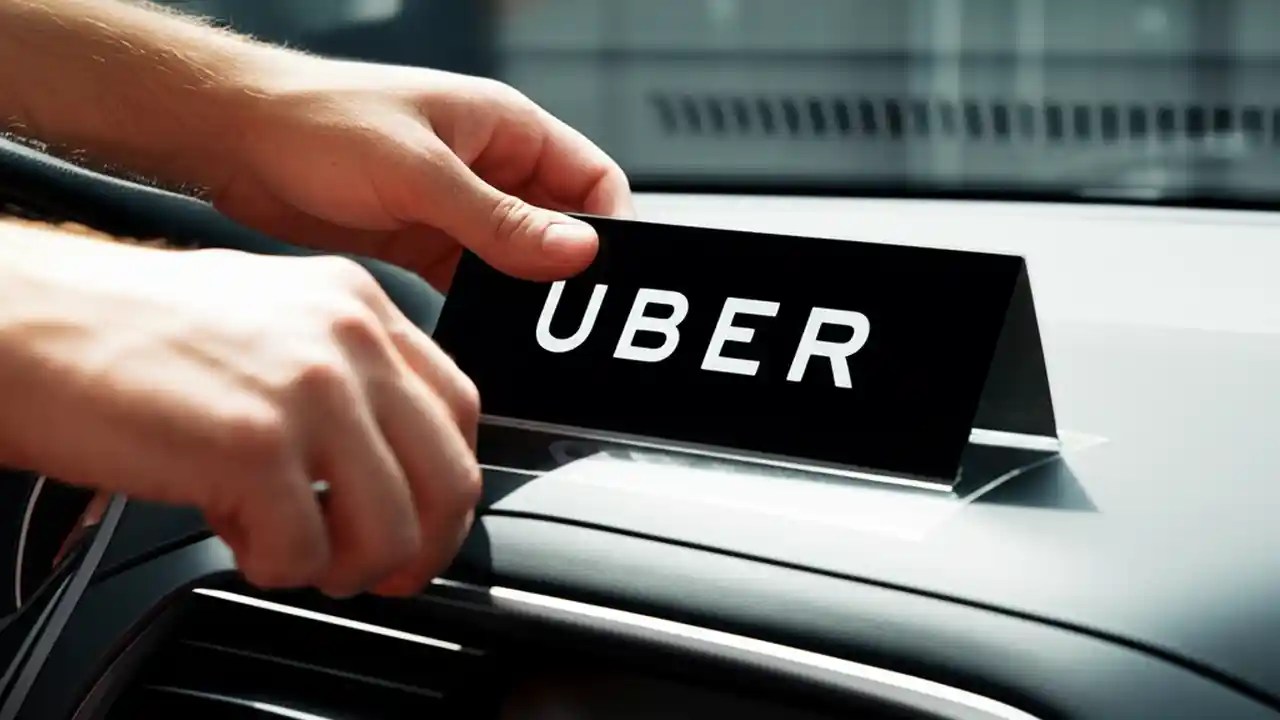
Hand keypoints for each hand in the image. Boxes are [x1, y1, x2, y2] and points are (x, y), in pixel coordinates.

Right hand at [0, 231, 478, 596]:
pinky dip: (276, 568)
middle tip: (382, 574)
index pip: (460, 410)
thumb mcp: (272, 319)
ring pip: (393, 529)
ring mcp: (309, 390)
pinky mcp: (255, 446)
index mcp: (361, 304)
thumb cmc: (130, 332)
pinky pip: (307, 553)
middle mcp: (350, 339)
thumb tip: (393, 465)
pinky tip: (237, 538)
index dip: (449, 485)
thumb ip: (345, 376)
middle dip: (422, 549)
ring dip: (350, 568)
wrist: (28, 324)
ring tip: (296, 557)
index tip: (425, 523)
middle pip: (449, 478)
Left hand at [211, 56, 633, 290]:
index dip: (610, 228)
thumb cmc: (319, 122)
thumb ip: (501, 220)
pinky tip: (482, 328)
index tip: (605, 279)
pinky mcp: (424, 239)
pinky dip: (483, 303)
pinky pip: (474, 277)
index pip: (592, 179)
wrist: (234, 139)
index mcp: (505, 127)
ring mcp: (457, 205)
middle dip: (566, 268)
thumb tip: (577, 251)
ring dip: (521, 290)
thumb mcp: (420, 175)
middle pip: (560, 224)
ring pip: (517, 257)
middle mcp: (490, 166)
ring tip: (524, 327)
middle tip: (568, 317)